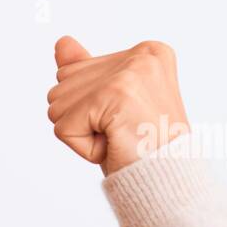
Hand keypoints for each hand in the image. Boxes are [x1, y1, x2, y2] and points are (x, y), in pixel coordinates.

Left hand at [46, 36, 189, 175]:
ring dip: (81, 135)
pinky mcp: (114, 95)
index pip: (73, 72)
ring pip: (57, 106)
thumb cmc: (142, 149)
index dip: (88, 109)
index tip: (127, 120)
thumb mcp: (110, 106)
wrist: (170, 184)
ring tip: (120, 139)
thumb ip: (86, 71)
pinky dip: (82, 148)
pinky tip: (114, 147)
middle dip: (81, 119)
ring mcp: (129, 73)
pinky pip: (63, 128)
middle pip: (61, 85)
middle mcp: (141, 55)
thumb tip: (61, 42)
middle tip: (122, 133)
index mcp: (147, 52)